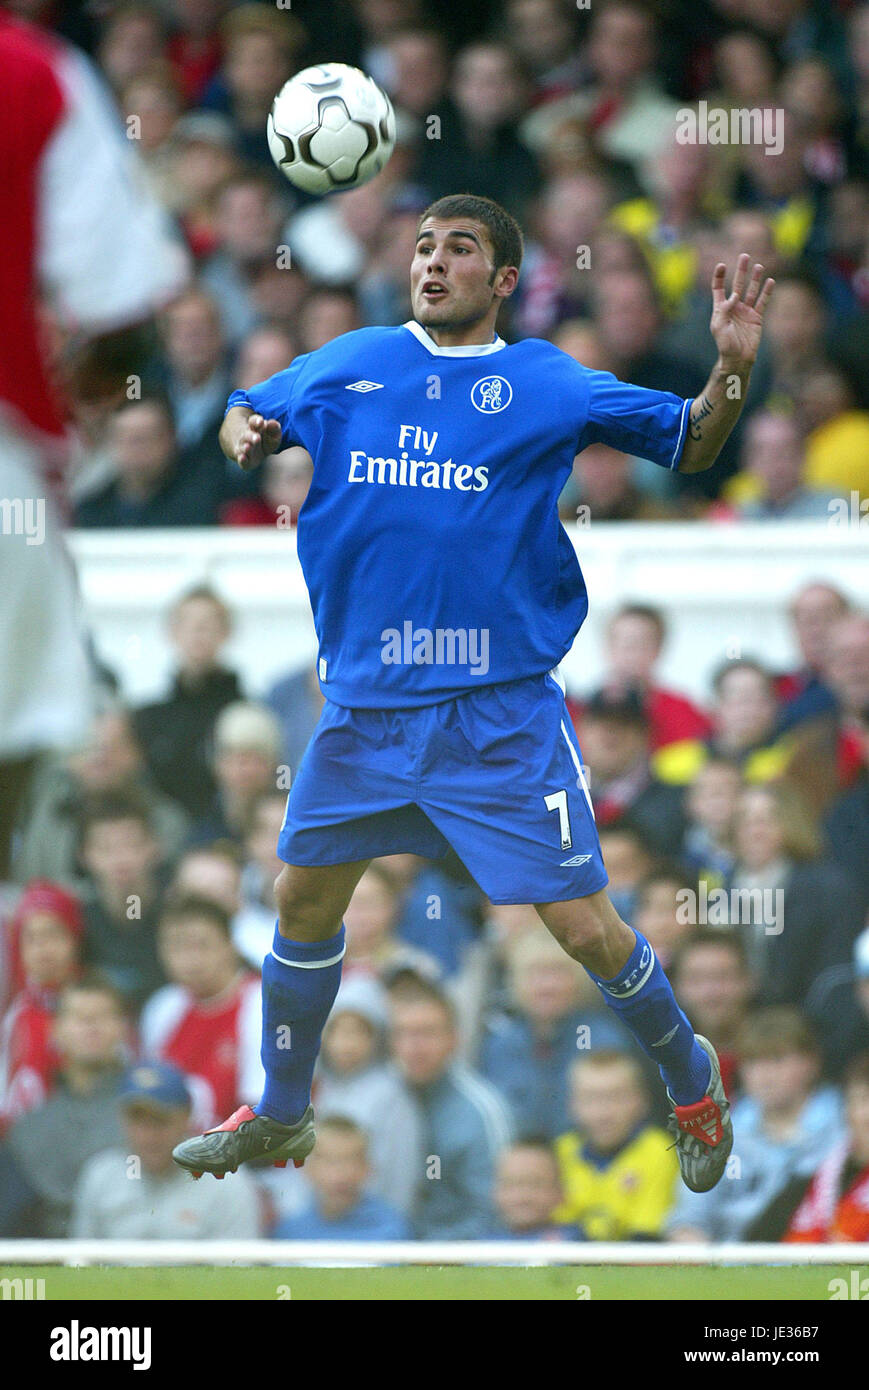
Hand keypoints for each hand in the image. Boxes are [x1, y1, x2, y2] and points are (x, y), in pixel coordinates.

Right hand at [236, 413, 281, 469]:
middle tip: (257, 437)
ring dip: (245, 448)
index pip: (253, 422)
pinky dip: (241, 459)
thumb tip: (271, 423)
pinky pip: (241, 460)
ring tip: (248, 447)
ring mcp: (243, 449)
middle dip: (251, 436)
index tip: (261, 422)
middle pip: (246, 435)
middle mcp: (246, 437)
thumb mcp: (273, 434)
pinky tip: (242, 457)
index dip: (256, 421)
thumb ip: (274, 428)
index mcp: (253, 428)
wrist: (254, 454)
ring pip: (242, 447)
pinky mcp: (243, 460)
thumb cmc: (266, 441)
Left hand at [710, 253, 774, 369]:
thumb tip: (734, 296)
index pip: (718, 288)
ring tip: (759, 266)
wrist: (739, 358)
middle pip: (737, 284)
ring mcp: (746, 311)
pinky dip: (767, 292)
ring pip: (751, 291)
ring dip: (755, 278)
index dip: (719, 276)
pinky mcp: (757, 317)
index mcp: (721, 309)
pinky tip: (771, 281)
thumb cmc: (725, 344)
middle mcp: (734, 307)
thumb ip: (724, 309)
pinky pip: (763, 302)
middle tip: (745, 256)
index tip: (722, 265)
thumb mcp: (719, 326)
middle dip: (741, 271)